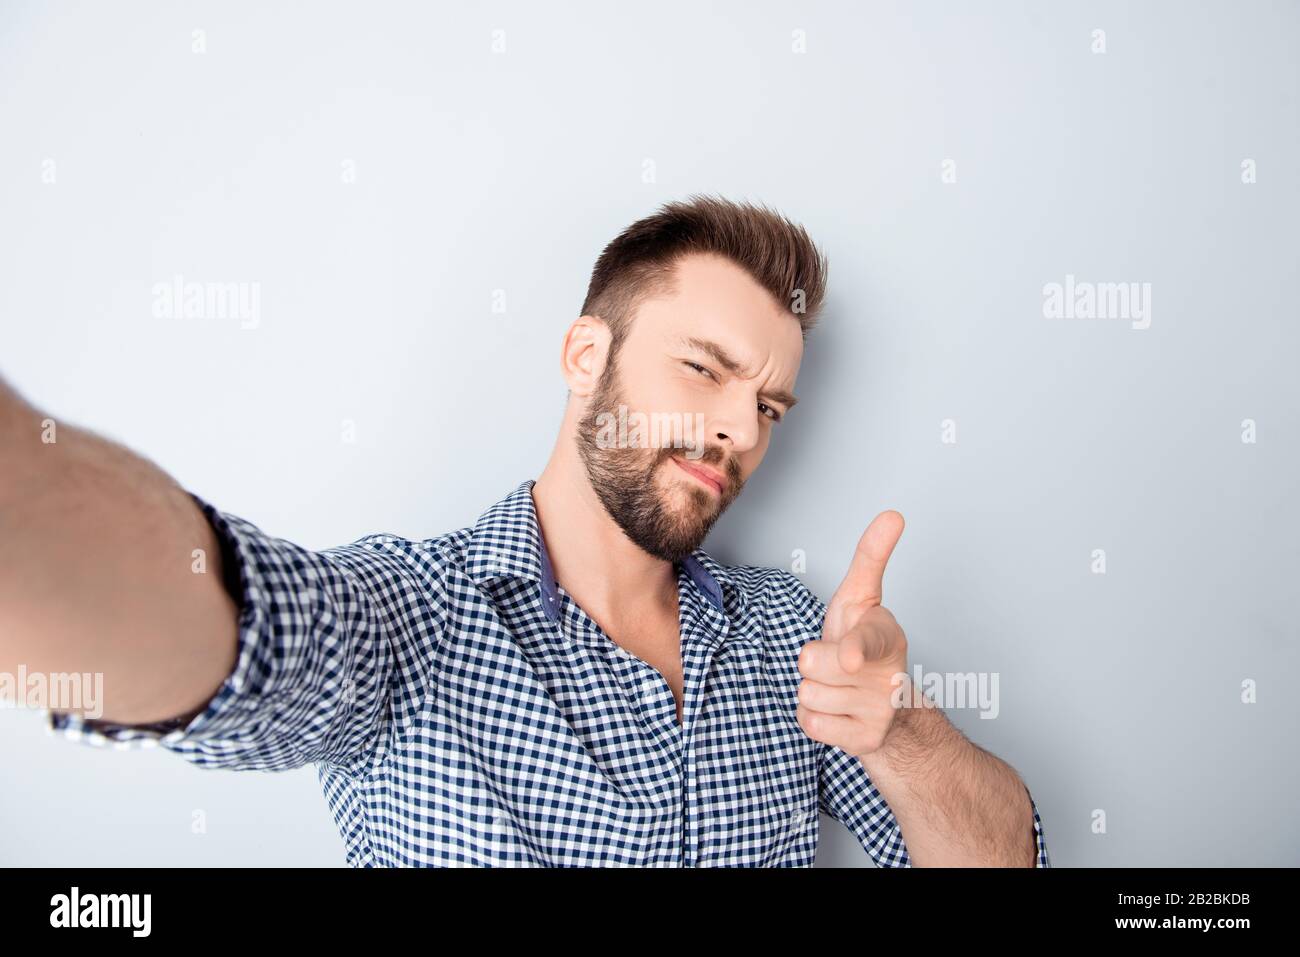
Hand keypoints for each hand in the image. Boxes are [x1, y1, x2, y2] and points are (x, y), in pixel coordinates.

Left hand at [796, 510, 909, 757]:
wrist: (883, 705)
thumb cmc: (861, 643)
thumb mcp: (861, 598)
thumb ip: (871, 557)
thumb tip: (892, 514)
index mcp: (887, 636)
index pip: (868, 641)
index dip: (853, 649)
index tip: (849, 655)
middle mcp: (890, 674)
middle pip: (811, 664)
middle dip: (812, 662)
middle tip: (834, 662)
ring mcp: (880, 710)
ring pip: (808, 694)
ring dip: (813, 691)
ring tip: (837, 687)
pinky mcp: (866, 741)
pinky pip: (811, 723)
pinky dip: (815, 719)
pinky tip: (837, 712)